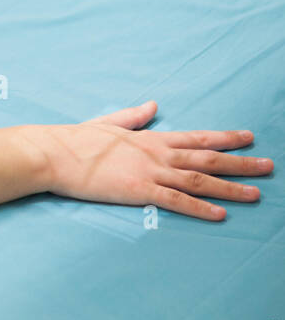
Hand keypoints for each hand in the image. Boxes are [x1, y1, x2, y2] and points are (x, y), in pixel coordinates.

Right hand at [35, 100, 273, 220]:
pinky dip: (199, 208)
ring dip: (230, 186)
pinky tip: (220, 214)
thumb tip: (153, 105)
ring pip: (198, 179)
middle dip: (240, 162)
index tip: (248, 137)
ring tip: (256, 193)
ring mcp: (149, 171)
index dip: (225, 137)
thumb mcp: (110, 122)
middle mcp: (156, 152)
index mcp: (150, 137)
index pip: (196, 136)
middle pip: (207, 157)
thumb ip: (135, 116)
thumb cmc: (78, 140)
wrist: (55, 153)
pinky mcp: (138, 190)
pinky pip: (176, 201)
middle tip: (268, 165)